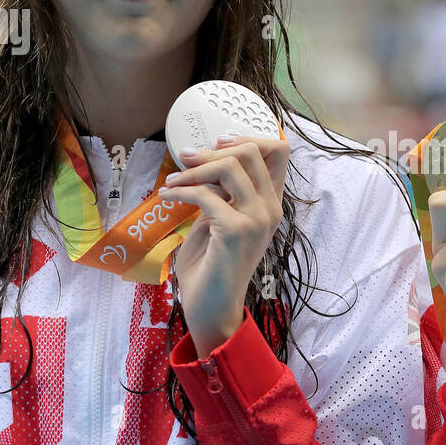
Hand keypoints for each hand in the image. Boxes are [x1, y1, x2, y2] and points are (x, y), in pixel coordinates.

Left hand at [157, 134, 289, 356]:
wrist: (211, 307)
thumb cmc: (212, 265)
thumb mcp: (220, 219)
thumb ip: (222, 192)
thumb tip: (206, 161)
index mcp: (271, 204)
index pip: (279, 152)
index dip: (248, 137)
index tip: (217, 140)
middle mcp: (270, 209)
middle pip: (254, 151)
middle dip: (215, 149)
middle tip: (186, 158)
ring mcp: (256, 219)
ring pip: (230, 166)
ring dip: (195, 169)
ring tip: (172, 181)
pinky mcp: (236, 230)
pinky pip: (206, 194)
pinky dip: (181, 191)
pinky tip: (167, 197)